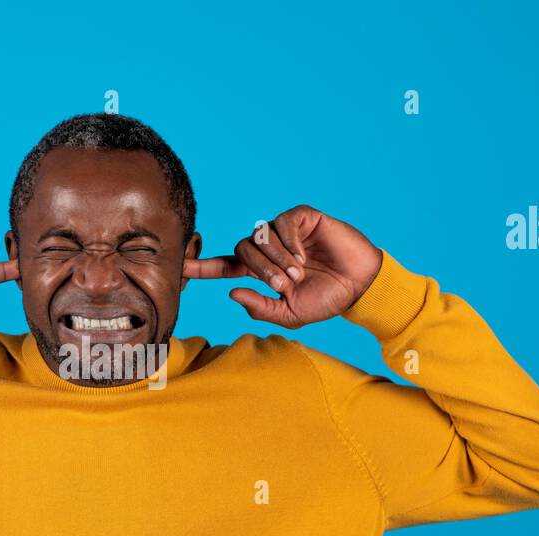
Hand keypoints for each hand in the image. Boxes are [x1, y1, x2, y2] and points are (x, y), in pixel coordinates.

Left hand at [184, 205, 382, 327]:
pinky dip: (289, 242)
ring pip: (260, 235)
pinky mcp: (303, 217)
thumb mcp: (289, 314)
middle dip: (260, 270)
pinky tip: (303, 255)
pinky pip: (282, 223)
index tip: (179, 267)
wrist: (359, 287)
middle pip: (242, 249)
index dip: (202, 267)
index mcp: (260, 271)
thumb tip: (230, 293)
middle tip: (283, 285)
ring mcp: (285, 231)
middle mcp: (268, 248)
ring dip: (276, 259)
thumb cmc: (326, 301)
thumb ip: (259, 308)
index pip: (224, 266)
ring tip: (298, 273)